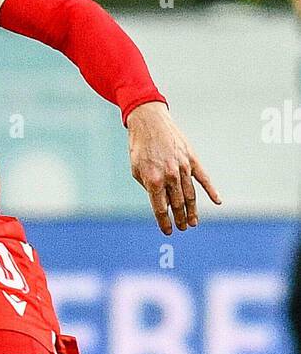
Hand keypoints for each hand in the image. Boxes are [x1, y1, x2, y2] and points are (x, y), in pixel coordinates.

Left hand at [127, 102, 221, 234]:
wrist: (149, 122)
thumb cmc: (140, 147)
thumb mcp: (136, 170)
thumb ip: (148, 186)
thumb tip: (160, 199)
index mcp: (153, 180)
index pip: (160, 208)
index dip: (164, 222)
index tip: (168, 231)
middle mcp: (169, 176)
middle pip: (177, 204)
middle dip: (180, 218)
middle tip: (182, 228)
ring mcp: (182, 167)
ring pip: (190, 195)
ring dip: (192, 211)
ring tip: (193, 223)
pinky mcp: (191, 159)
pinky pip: (203, 178)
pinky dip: (211, 191)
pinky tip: (217, 201)